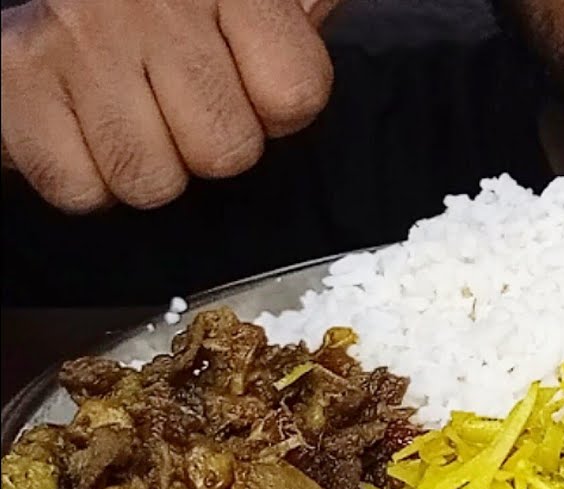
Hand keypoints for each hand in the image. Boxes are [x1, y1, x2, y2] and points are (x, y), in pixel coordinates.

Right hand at [0, 0, 341, 211]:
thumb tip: (326, 14)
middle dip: (209, 148)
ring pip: (152, 182)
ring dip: (145, 166)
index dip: (278, 113)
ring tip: (130, 114)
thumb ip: (294, 16)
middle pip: (226, 153)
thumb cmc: (166, 8)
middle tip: (179, 107)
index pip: (296, 93)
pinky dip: (82, 175)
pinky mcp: (18, 76)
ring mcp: (81, 39)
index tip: (252, 90)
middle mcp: (154, 2)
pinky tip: (82, 126)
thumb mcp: (247, 1)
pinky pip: (79, 188)